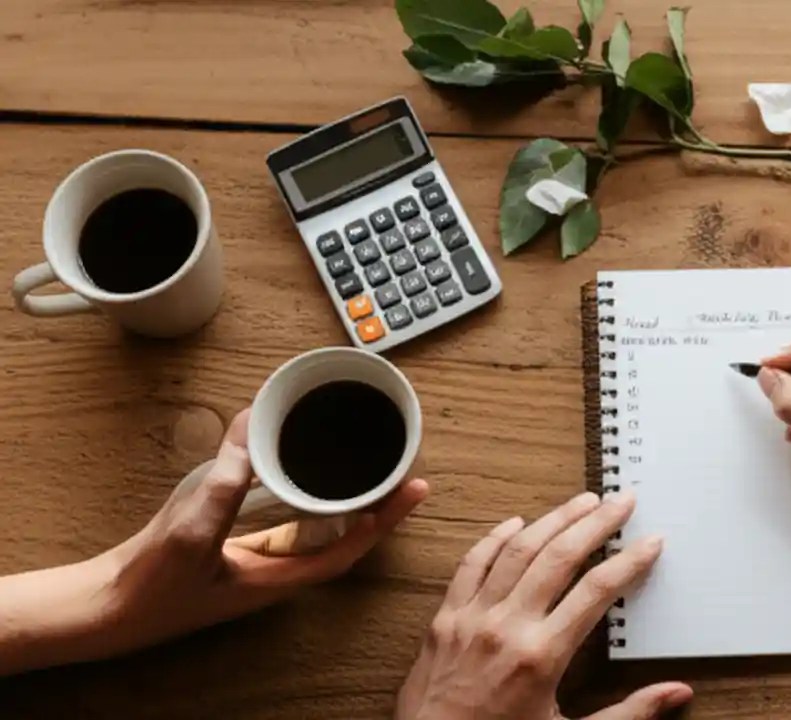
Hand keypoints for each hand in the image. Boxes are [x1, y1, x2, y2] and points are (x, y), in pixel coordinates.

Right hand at [99, 409, 429, 653]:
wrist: (107, 606)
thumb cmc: (149, 585)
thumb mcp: (189, 532)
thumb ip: (222, 486)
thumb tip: (249, 433)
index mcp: (276, 578)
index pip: (349, 551)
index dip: (385, 521)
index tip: (415, 492)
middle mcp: (275, 570)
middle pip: (340, 536)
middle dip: (373, 504)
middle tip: (401, 468)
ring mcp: (256, 560)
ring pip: (312, 527)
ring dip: (340, 498)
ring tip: (367, 465)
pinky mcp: (234, 547)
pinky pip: (280, 519)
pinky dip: (298, 494)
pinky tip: (297, 469)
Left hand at [396, 491, 691, 719]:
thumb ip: (629, 712)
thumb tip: (677, 692)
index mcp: (542, 657)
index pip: (597, 591)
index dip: (629, 562)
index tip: (650, 542)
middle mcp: (507, 627)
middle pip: (560, 556)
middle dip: (596, 523)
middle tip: (621, 501)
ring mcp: (472, 618)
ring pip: (517, 550)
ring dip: (553, 519)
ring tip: (582, 501)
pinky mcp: (444, 619)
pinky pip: (471, 564)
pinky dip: (494, 538)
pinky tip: (516, 523)